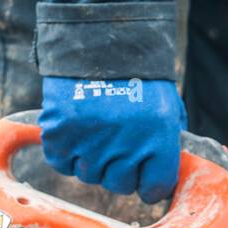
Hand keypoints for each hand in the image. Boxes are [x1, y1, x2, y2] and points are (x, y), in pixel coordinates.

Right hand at [40, 77, 185, 203]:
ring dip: (92, 159)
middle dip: (120, 170)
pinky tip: (76, 131)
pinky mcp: (59, 136)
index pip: (155, 189)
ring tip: (97, 130)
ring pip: (90, 176)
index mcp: (158, 139)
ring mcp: (90, 144)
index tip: (145, 174)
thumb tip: (166, 176)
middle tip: (117, 143)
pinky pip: (62, 163)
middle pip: (120, 185)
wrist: (99, 38)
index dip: (150, 183)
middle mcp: (125, 147)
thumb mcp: (167, 106)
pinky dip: (66, 152)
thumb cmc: (139, 74)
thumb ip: (168, 142)